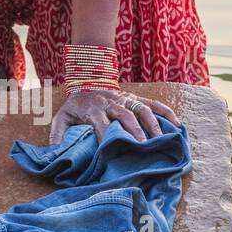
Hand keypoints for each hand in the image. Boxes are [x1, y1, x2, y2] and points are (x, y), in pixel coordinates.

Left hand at [48, 87, 180, 144]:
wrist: (87, 80)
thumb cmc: (76, 105)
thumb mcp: (62, 117)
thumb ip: (58, 133)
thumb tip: (53, 150)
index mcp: (94, 110)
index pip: (100, 123)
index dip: (104, 136)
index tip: (110, 151)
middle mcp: (112, 104)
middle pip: (125, 116)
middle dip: (134, 131)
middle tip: (142, 146)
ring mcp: (126, 100)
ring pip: (142, 110)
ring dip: (152, 124)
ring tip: (160, 139)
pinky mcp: (136, 99)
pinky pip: (153, 104)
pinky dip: (166, 112)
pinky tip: (177, 124)